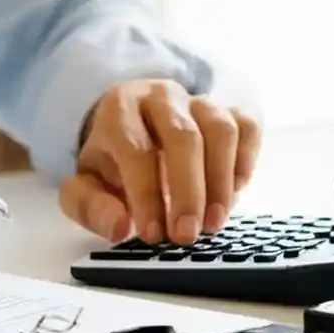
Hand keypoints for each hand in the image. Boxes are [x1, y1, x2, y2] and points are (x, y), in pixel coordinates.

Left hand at [59, 79, 260, 244]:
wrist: (132, 128)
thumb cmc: (111, 161)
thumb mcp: (86, 184)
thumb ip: (91, 207)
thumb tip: (119, 227)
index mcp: (119, 110)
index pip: (136, 149)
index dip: (145, 194)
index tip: (153, 234)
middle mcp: (161, 97)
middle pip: (183, 137)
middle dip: (187, 192)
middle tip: (187, 235)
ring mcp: (198, 100)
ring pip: (220, 129)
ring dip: (220, 181)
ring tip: (213, 222)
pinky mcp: (228, 109)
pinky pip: (247, 125)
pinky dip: (246, 159)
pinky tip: (233, 192)